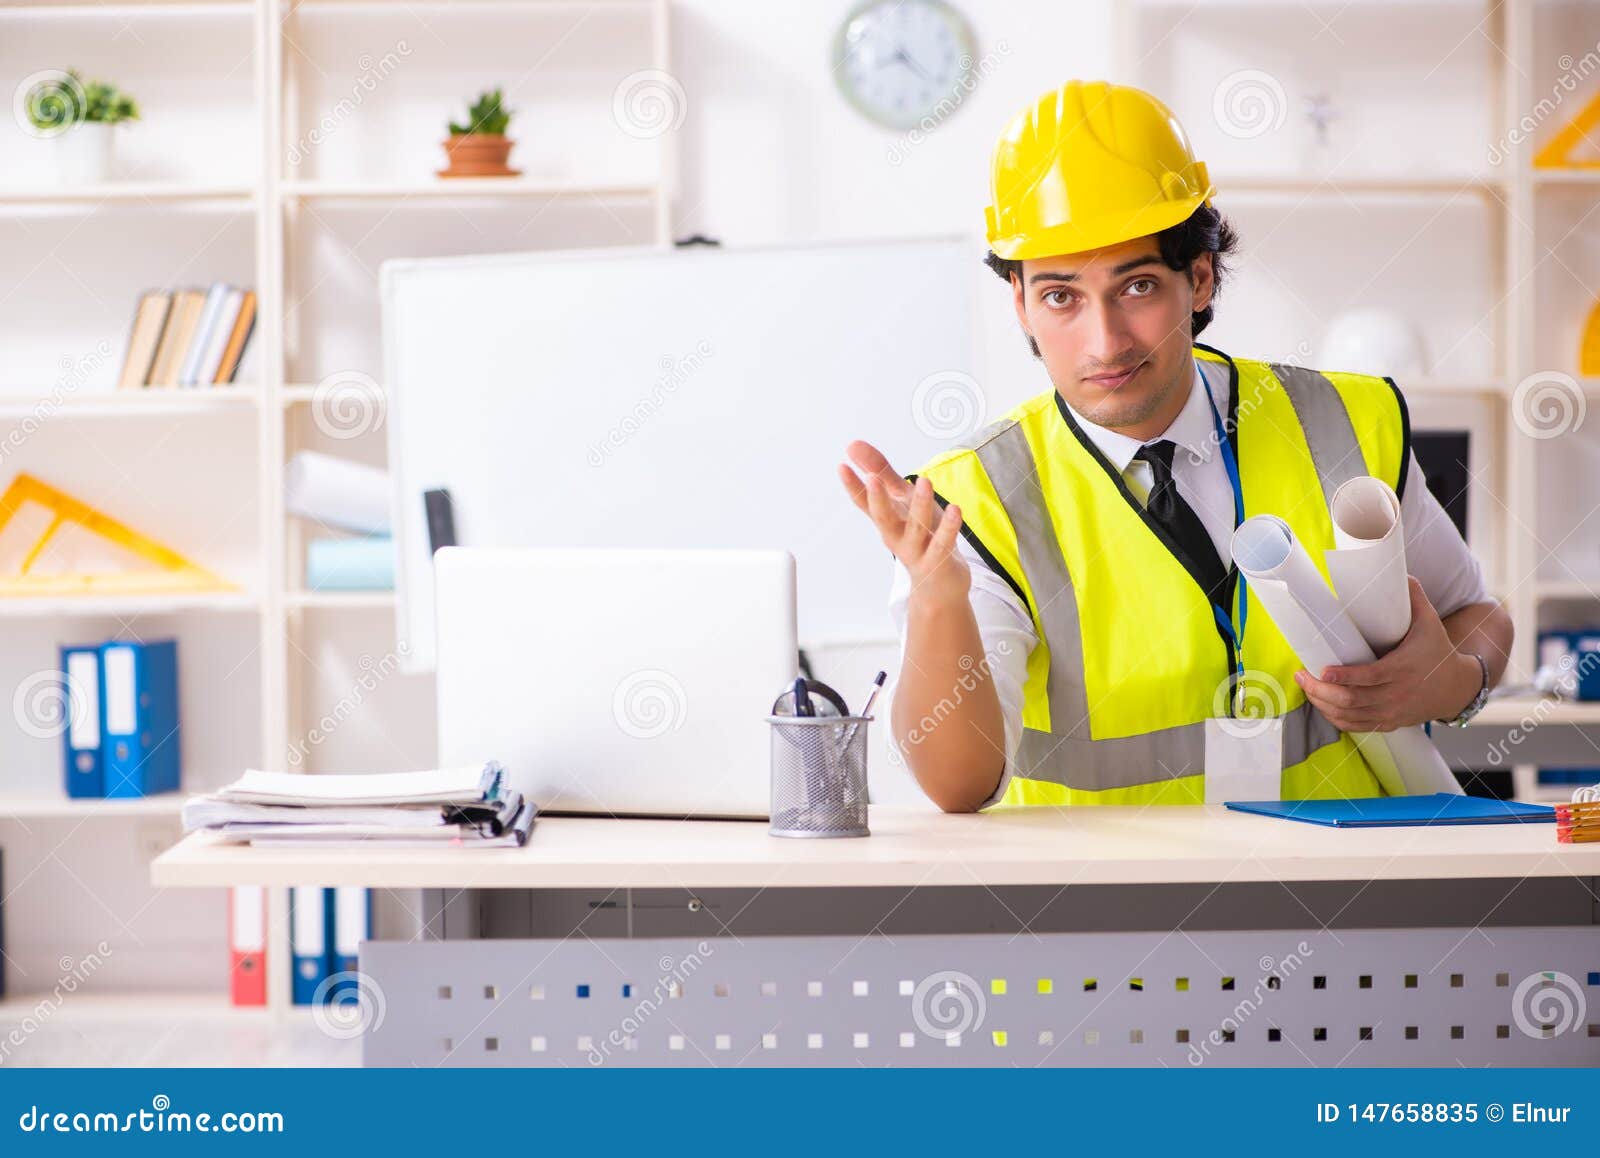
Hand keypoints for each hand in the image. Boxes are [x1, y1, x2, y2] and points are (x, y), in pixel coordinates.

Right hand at [838, 440, 969, 606]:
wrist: (938, 584)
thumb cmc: (919, 535)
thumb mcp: (901, 500)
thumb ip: (881, 472)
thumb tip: (853, 445)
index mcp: (886, 520)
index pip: (865, 503)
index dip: (853, 486)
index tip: (841, 466)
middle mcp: (896, 535)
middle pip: (883, 518)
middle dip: (878, 499)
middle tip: (873, 478)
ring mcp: (916, 550)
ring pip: (917, 527)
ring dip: (920, 505)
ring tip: (923, 481)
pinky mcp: (937, 561)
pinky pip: (943, 543)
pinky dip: (949, 527)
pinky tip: (955, 509)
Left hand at [1294, 576, 1481, 731]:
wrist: (1457, 688)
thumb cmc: (1437, 650)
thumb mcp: (1429, 622)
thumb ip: (1413, 597)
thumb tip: (1399, 570)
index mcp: (1404, 669)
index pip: (1370, 677)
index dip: (1344, 677)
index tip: (1321, 670)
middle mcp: (1397, 694)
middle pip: (1353, 699)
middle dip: (1321, 690)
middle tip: (1301, 675)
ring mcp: (1392, 712)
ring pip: (1350, 716)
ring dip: (1322, 703)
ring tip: (1305, 685)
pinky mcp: (1388, 723)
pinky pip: (1356, 727)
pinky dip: (1335, 718)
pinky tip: (1320, 704)